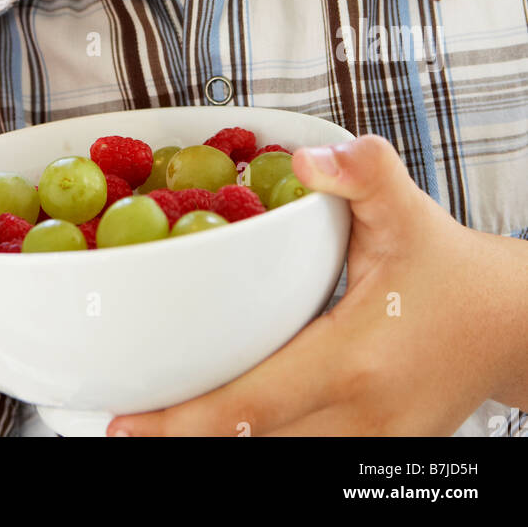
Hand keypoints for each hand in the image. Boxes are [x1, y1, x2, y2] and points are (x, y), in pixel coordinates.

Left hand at [106, 134, 509, 435]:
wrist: (511, 326)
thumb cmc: (452, 270)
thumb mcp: (408, 211)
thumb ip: (362, 172)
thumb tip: (308, 156)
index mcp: (355, 359)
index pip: (254, 400)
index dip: (185, 419)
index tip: (126, 425)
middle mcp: (359, 417)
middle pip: (251, 443)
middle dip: (185, 437)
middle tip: (123, 424)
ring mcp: (368, 446)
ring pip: (276, 456)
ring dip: (220, 441)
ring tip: (161, 424)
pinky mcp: (373, 456)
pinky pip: (302, 453)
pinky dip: (260, 439)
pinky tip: (222, 423)